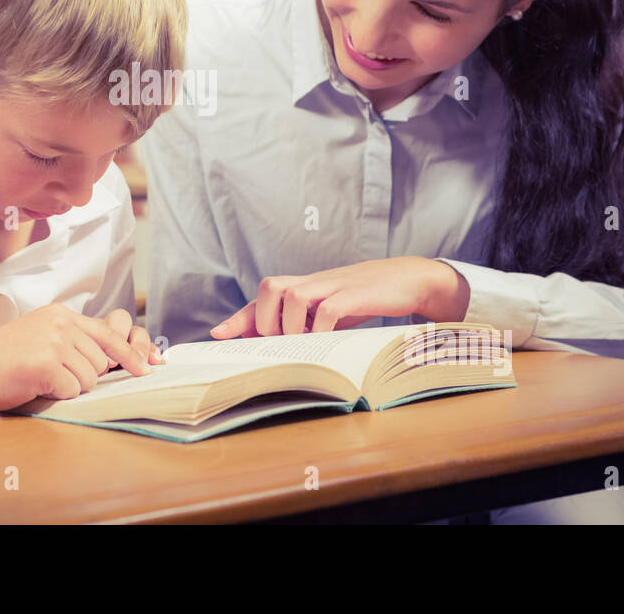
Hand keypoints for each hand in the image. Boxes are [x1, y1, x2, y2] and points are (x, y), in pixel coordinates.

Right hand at [0, 303, 153, 410]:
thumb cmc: (2, 358)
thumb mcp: (40, 335)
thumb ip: (71, 340)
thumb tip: (109, 359)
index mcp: (61, 314)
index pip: (108, 334)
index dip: (129, 354)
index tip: (145, 367)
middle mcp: (61, 323)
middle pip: (101, 362)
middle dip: (82, 377)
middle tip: (50, 374)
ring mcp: (54, 342)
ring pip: (89, 379)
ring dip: (69, 387)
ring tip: (41, 378)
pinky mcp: (46, 363)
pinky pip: (71, 391)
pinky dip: (56, 395)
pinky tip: (34, 384)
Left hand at [209, 257, 469, 338]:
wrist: (406, 279)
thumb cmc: (362, 299)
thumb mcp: (328, 311)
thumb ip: (302, 323)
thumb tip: (271, 344)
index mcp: (304, 286)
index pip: (263, 298)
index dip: (239, 317)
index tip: (218, 336)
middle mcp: (312, 282)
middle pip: (270, 288)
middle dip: (266, 321)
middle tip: (278, 345)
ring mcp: (332, 285)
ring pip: (292, 295)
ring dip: (289, 325)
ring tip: (300, 344)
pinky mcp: (353, 294)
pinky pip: (328, 310)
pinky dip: (320, 328)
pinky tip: (324, 341)